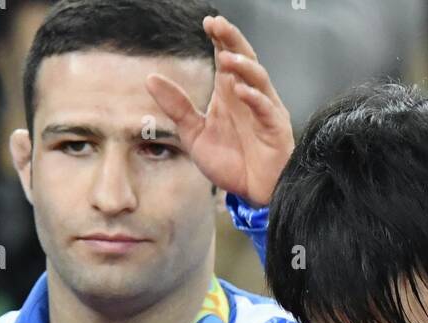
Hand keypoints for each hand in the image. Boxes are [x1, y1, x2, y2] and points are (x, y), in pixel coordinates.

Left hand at [146, 14, 293, 206]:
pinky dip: (255, 99)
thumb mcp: (195, 135)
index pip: (225, 55)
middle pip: (244, 58)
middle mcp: (249, 96)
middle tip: (218, 24)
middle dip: (232, 40)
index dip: (219, 37)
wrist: (251, 195)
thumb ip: (177, 107)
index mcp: (229, 93)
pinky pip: (267, 109)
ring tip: (226, 57)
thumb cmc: (230, 164)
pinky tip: (241, 91)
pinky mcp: (276, 130)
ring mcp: (265, 111)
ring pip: (259, 79)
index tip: (207, 22)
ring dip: (244, 66)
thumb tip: (151, 79)